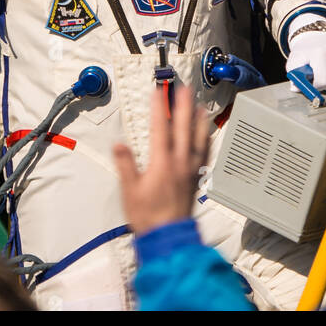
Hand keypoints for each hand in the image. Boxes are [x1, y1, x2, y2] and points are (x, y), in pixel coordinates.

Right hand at [113, 84, 209, 237]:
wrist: (168, 237)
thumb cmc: (149, 217)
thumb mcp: (130, 191)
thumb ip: (126, 165)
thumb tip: (119, 145)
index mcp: (162, 162)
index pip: (161, 127)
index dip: (159, 107)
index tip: (158, 91)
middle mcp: (179, 162)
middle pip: (183, 127)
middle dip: (182, 105)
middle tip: (182, 88)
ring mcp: (190, 169)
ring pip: (197, 138)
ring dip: (197, 118)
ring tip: (198, 104)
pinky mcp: (196, 178)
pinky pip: (204, 153)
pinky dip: (206, 139)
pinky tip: (206, 134)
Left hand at [285, 30, 325, 91]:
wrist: (316, 36)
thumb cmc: (304, 52)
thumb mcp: (294, 61)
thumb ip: (293, 76)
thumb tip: (295, 88)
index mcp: (320, 54)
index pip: (323, 81)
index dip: (316, 86)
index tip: (312, 83)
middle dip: (324, 85)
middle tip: (317, 78)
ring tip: (323, 73)